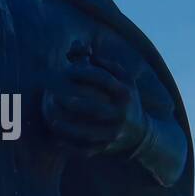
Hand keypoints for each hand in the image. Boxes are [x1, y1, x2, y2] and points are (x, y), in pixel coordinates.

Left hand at [42, 41, 145, 156]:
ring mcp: (115, 133)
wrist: (143, 134)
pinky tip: (56, 141)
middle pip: (96, 109)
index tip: (66, 70)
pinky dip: (72, 147)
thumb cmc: (125, 98)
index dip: (83, 72)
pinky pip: (88, 149)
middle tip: (54, 97)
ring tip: (52, 120)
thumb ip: (101, 62)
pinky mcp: (109, 147)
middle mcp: (122, 114)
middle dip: (74, 104)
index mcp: (125, 93)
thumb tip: (77, 45)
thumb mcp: (122, 79)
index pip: (104, 79)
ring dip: (69, 128)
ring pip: (89, 133)